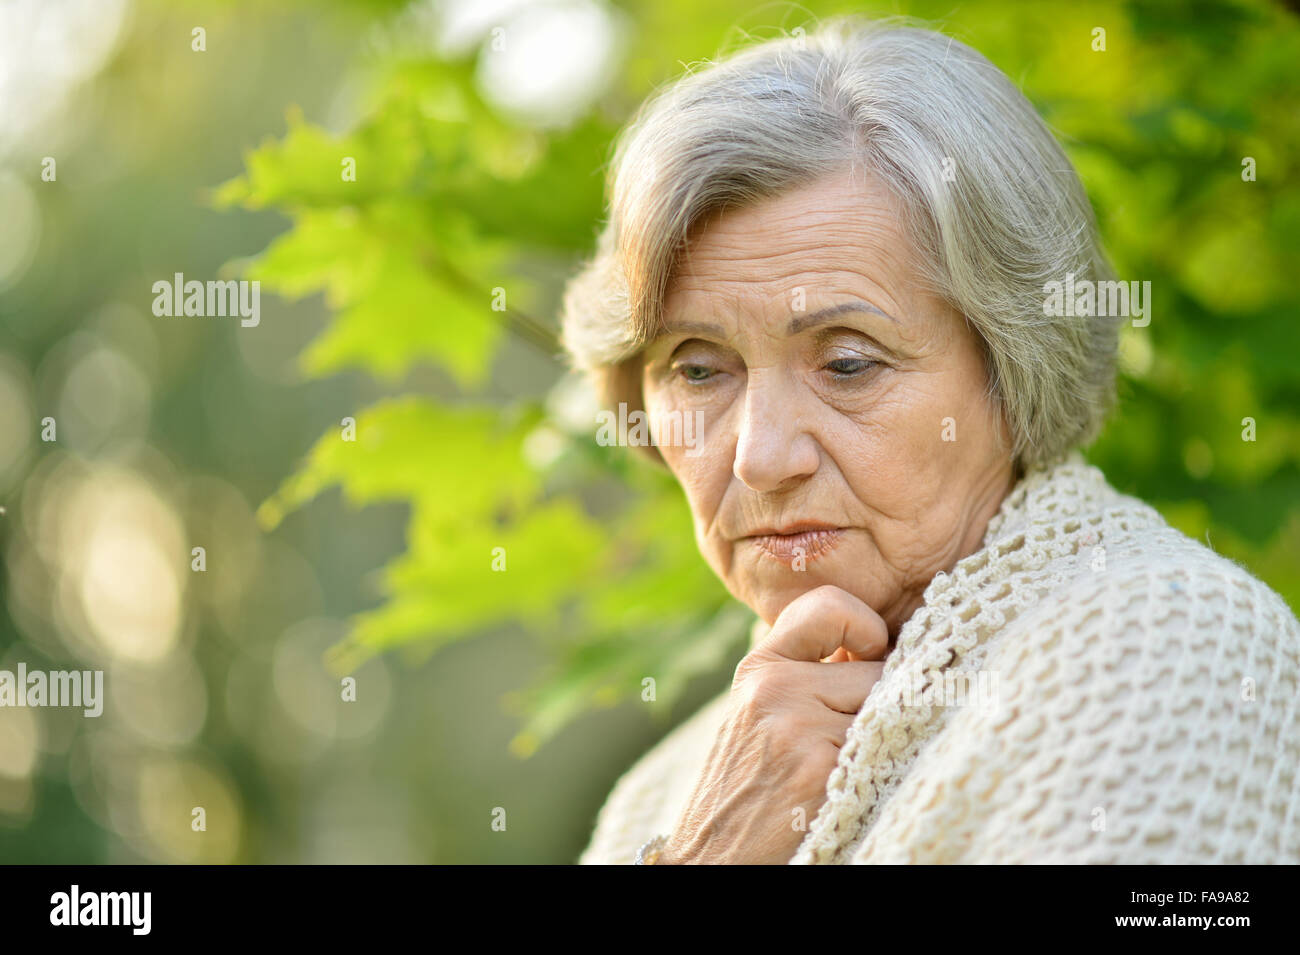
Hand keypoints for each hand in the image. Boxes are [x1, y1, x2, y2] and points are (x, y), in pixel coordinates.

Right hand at [657, 585, 889, 863]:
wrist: (715, 857)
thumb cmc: (750, 789)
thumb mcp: (760, 715)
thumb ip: (806, 673)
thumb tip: (880, 644)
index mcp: (758, 667)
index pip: (828, 606)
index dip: (864, 626)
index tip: (870, 657)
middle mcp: (772, 686)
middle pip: (878, 667)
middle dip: (881, 702)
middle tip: (857, 739)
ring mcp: (795, 725)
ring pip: (890, 707)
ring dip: (887, 737)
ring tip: (851, 766)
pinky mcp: (818, 767)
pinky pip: (889, 746)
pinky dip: (887, 766)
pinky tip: (854, 786)